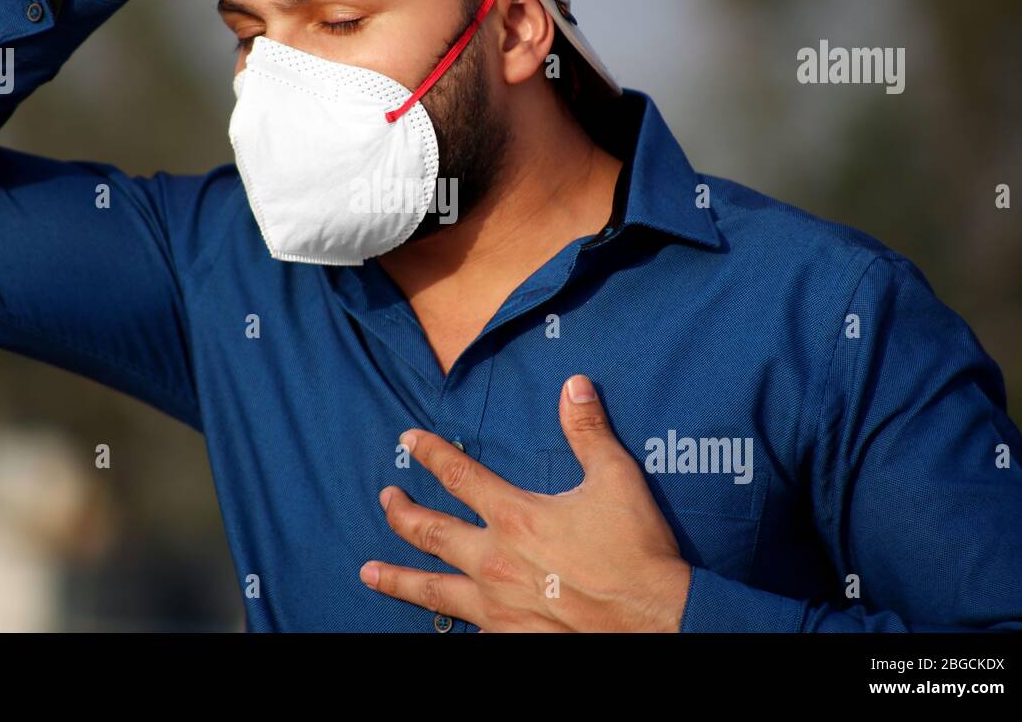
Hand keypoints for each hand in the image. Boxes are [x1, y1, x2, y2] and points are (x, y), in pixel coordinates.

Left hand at [360, 375, 692, 631]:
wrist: (654, 623)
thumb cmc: (636, 552)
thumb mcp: (617, 480)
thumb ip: (588, 431)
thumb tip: (573, 384)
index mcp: (515, 516)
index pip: (458, 475)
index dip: (429, 453)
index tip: (407, 440)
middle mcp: (493, 561)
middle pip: (430, 532)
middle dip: (402, 513)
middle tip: (385, 497)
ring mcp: (496, 605)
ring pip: (431, 589)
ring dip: (397, 577)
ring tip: (367, 571)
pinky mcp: (508, 637)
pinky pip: (463, 629)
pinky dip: (441, 622)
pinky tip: (428, 623)